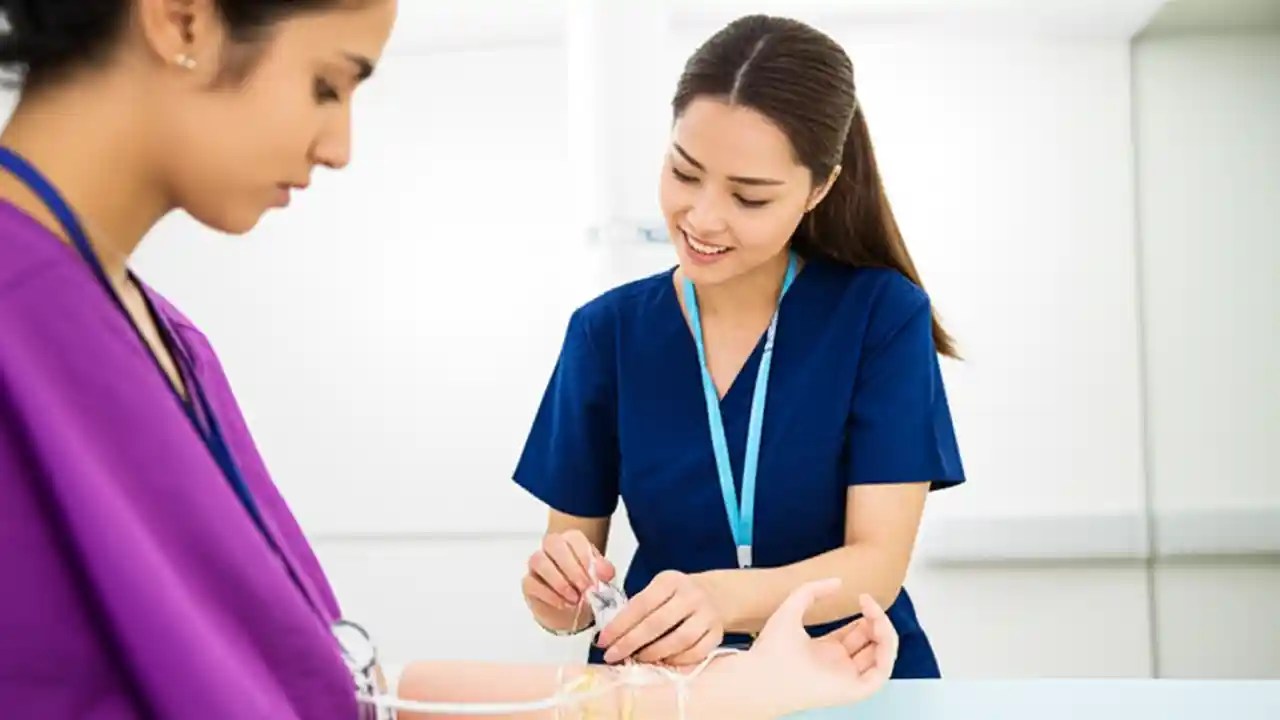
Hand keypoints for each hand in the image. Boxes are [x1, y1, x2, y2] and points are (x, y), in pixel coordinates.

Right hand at [522, 530, 615, 629]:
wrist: (573, 612)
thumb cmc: (585, 588)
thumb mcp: (600, 578)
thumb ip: (604, 572)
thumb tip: (605, 572)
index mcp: (571, 541)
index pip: (574, 538)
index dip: (585, 555)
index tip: (596, 575)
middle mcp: (551, 548)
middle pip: (553, 544)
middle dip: (572, 568)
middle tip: (586, 588)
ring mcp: (537, 565)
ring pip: (539, 561)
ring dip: (559, 581)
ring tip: (575, 598)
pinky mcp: (528, 583)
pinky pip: (531, 583)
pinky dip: (549, 595)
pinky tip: (563, 604)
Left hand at [596, 570, 724, 664]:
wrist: (715, 594)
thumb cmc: (677, 595)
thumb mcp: (658, 589)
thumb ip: (637, 607)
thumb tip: (611, 634)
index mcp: (670, 581)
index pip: (641, 604)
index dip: (620, 625)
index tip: (603, 641)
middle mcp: (691, 595)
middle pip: (657, 624)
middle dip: (631, 643)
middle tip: (613, 655)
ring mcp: (707, 614)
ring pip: (679, 640)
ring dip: (654, 654)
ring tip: (637, 659)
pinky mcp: (717, 633)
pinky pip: (695, 652)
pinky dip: (676, 660)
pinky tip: (662, 662)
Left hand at [733, 580, 897, 717]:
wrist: (764, 674)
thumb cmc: (771, 648)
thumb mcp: (792, 607)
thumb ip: (812, 590)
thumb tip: (837, 582)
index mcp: (823, 651)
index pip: (854, 634)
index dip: (865, 616)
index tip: (863, 598)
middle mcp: (837, 665)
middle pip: (870, 643)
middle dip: (876, 622)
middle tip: (869, 603)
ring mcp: (847, 678)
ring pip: (880, 656)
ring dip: (885, 633)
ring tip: (875, 614)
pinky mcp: (854, 690)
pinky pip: (882, 673)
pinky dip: (888, 652)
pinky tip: (880, 630)